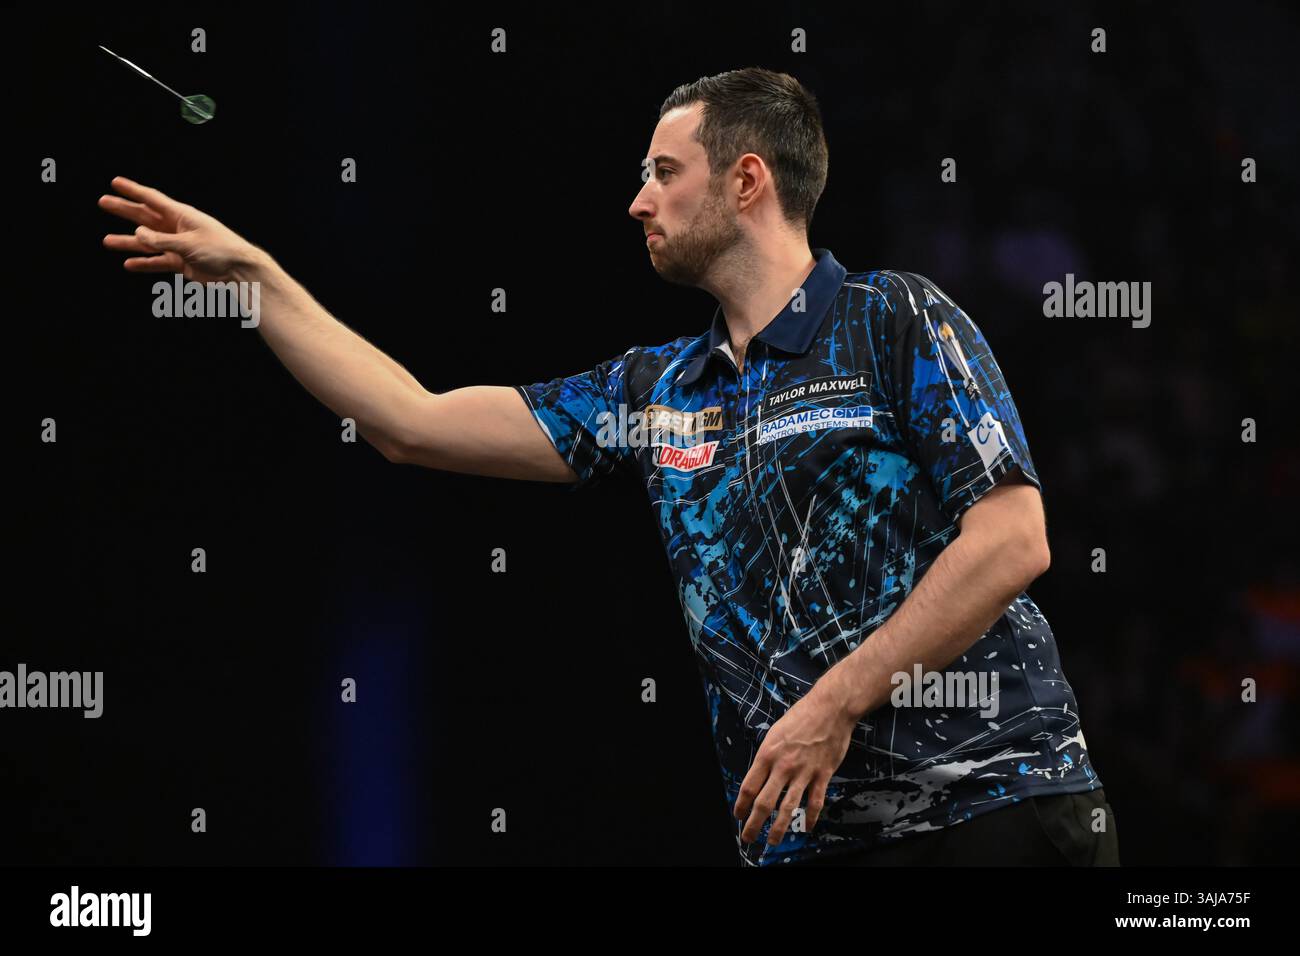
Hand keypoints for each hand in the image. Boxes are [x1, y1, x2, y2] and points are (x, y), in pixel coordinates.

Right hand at [99, 176, 261, 282]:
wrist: (239, 271)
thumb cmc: (219, 250)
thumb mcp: (188, 243)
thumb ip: (160, 240)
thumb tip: (137, 235)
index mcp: (181, 215)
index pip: (152, 199)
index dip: (133, 190)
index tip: (115, 182)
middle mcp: (177, 228)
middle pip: (145, 217)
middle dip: (124, 210)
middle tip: (103, 202)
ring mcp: (178, 245)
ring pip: (148, 242)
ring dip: (128, 242)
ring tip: (107, 241)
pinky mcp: (181, 263)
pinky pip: (157, 261)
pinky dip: (144, 263)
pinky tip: (129, 263)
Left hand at [733, 684, 856, 846]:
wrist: (830, 708)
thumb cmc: (801, 716)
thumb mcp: (775, 733)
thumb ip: (767, 756)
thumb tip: (760, 777)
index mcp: (767, 754)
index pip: (749, 787)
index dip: (741, 806)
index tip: (738, 816)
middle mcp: (783, 766)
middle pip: (764, 802)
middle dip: (753, 824)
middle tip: (748, 838)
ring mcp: (804, 772)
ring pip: (788, 807)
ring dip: (778, 828)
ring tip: (772, 842)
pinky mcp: (823, 774)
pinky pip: (815, 802)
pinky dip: (811, 818)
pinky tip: (806, 828)